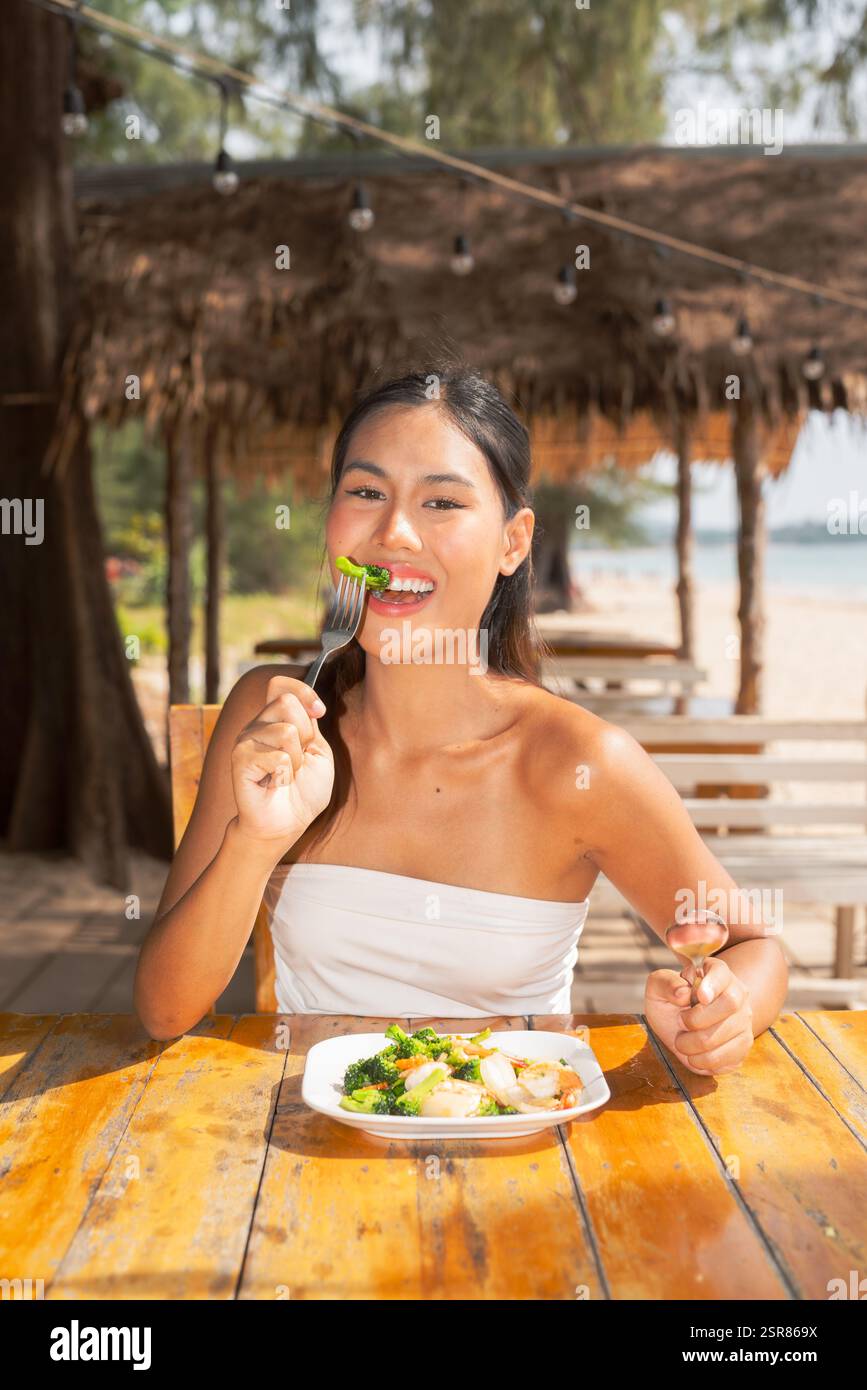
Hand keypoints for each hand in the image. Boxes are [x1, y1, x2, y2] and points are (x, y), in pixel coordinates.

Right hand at [231, 676, 334, 848]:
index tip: (319, 712)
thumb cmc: (302, 791)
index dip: (304, 692)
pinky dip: (285, 775)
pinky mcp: (240, 759)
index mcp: (274, 719)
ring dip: (296, 760)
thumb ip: (311, 724)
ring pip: (286, 731)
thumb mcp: (318, 751)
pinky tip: (275, 784)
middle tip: (297, 760)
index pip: (280, 684)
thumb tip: (310, 702)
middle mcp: (256, 725)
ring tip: (285, 775)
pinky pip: (278, 756)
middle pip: (287, 702)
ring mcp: (245, 740)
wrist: (285, 823)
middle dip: (305, 734)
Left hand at [644, 957, 753, 1075]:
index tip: (701, 997)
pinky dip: (704, 1061)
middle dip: (698, 1019)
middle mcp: (737, 994)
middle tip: (682, 1022)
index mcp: (716, 973)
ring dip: (695, 1044)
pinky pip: (728, 1058)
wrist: (679, 1028)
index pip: (721, 971)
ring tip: (682, 1042)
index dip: (714, 983)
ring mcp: (744, 1021)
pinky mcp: (743, 1046)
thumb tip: (682, 993)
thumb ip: (666, 983)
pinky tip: (695, 1055)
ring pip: (727, 1034)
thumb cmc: (670, 1002)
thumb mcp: (658, 987)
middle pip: (731, 1003)